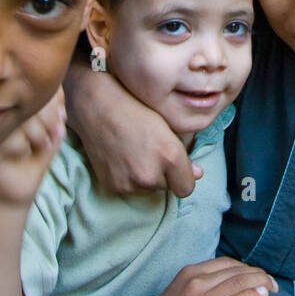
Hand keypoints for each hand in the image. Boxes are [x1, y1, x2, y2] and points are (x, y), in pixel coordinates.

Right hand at [0, 93, 65, 205]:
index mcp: (12, 104)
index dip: (52, 98)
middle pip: (24, 98)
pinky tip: (26, 153)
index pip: (31, 85)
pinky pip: (6, 138)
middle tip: (55, 132)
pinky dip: (22, 145)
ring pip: (16, 117)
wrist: (19, 191)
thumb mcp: (52, 133)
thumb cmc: (34, 158)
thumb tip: (58, 92)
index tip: (61, 117)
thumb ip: (56, 111)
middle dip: (48, 116)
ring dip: (38, 132)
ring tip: (43, 145)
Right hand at [64, 60, 200, 196]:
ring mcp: (129, 183)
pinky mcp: (113, 186)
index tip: (177, 166)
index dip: (184, 176)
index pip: (186, 188)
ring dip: (145, 177)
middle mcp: (150, 175)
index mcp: (170, 157)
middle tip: (150, 150)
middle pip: (166, 187)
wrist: (96, 107)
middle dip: (163, 173)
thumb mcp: (167, 126)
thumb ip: (184, 155)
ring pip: (147, 188)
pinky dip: (128, 178)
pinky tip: (122, 157)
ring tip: (134, 151)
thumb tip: (197, 174)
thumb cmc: (136, 109)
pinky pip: (129, 188)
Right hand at [76, 258, 276, 295]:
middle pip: (237, 272)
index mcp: (188, 274)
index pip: (228, 263)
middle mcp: (193, 284)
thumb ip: (201, 288)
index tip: (261, 278)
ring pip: (238, 285)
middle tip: (274, 287)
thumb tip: (231, 287)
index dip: (249, 269)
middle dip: (260, 276)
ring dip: (261, 285)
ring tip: (273, 293)